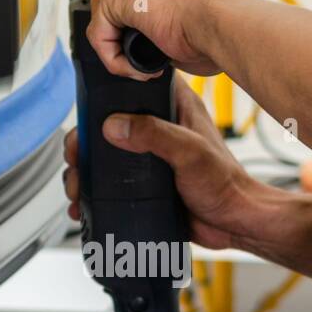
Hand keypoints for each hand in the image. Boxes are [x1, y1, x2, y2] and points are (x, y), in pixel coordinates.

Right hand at [63, 74, 262, 249]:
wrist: (235, 224)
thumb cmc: (226, 184)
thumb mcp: (190, 152)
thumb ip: (154, 134)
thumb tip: (113, 125)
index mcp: (172, 108)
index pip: (132, 87)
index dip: (105, 92)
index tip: (88, 108)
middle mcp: (156, 129)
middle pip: (105, 125)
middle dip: (83, 142)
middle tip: (76, 157)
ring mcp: (146, 156)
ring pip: (102, 155)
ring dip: (84, 170)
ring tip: (77, 186)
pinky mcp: (141, 182)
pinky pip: (108, 182)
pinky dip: (92, 192)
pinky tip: (85, 203)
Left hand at [86, 0, 220, 79]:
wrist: (219, 24)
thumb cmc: (213, 29)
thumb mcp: (190, 20)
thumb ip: (162, 23)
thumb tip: (152, 36)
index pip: (132, 1)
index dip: (136, 33)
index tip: (155, 59)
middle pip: (112, 16)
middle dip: (125, 45)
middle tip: (150, 66)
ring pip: (103, 26)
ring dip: (120, 55)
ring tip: (145, 68)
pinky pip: (99, 35)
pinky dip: (114, 59)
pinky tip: (139, 67)